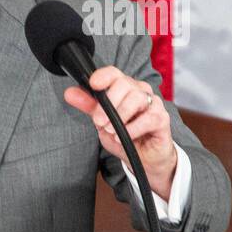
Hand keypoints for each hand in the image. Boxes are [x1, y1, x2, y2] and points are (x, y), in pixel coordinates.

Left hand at [63, 66, 176, 199]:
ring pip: (136, 98)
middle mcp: (140, 92)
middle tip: (99, 122)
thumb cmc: (124, 136)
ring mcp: (153, 104)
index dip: (103, 76)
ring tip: (112, 131)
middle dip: (108, 103)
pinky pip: (148, 118)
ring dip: (120, 116)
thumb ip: (88, 106)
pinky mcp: (162, 119)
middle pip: (124, 84)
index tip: (93, 85)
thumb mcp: (101, 122)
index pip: (114, 73)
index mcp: (124, 88)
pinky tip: (124, 137)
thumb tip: (69, 93)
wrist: (143, 158)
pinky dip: (132, 129)